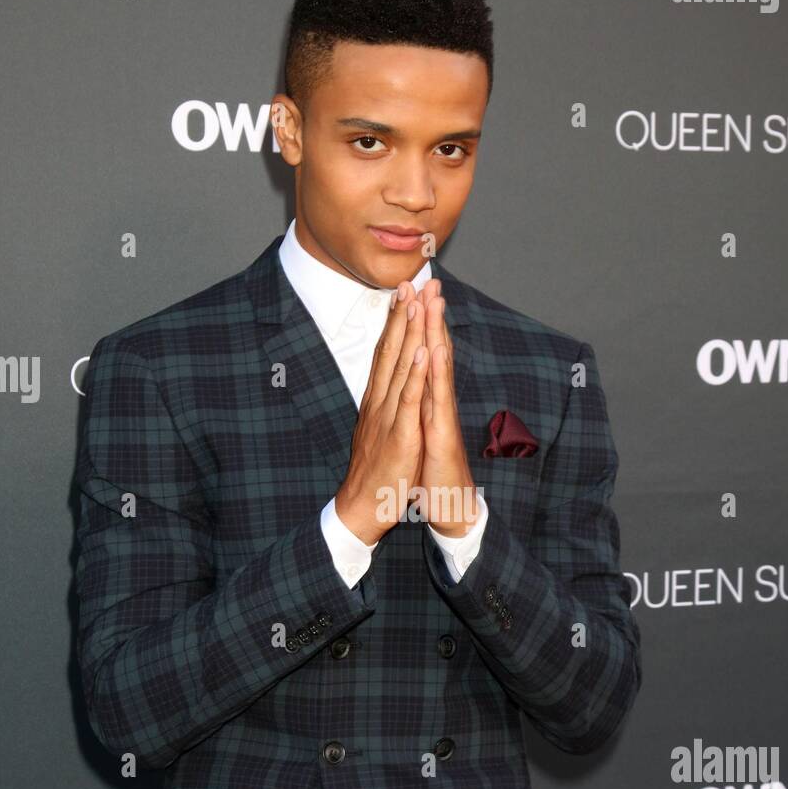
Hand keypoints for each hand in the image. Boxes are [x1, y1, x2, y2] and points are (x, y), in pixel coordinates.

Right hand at [335, 281, 428, 544]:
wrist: (361, 507)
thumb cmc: (374, 472)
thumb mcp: (378, 431)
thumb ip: (383, 407)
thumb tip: (386, 387)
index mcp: (377, 401)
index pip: (386, 354)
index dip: (395, 323)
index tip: (402, 293)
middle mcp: (380, 402)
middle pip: (392, 352)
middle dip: (403, 315)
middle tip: (410, 281)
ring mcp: (389, 417)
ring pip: (401, 368)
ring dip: (411, 334)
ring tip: (418, 302)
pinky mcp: (400, 435)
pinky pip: (410, 401)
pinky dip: (418, 375)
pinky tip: (425, 352)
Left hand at [413, 279, 477, 536]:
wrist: (449, 505)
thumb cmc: (433, 472)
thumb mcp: (419, 433)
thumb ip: (417, 409)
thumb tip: (412, 389)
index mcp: (426, 400)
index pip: (421, 354)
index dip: (416, 324)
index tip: (410, 293)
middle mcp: (435, 401)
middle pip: (433, 350)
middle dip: (429, 314)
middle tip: (427, 279)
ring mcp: (441, 414)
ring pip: (438, 366)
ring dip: (436, 332)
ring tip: (434, 300)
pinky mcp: (442, 432)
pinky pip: (438, 397)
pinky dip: (437, 372)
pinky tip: (435, 349)